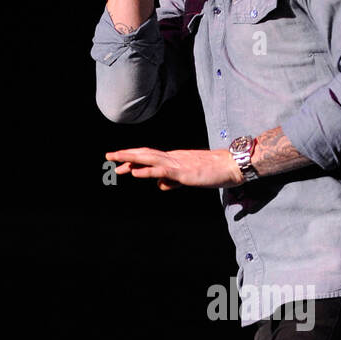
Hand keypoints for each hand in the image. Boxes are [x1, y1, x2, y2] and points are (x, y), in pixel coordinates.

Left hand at [106, 146, 242, 189]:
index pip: (150, 157)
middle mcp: (173, 157)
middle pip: (145, 154)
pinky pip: (161, 171)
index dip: (133, 158)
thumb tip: (160, 185)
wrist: (232, 166)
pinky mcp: (183, 172)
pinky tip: (134, 172)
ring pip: (149, 159)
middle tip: (108, 157)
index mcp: (175, 158)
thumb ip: (174, 181)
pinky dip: (146, 171)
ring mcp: (177, 163)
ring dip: (131, 158)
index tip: (119, 164)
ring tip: (115, 160)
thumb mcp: (189, 178)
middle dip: (126, 155)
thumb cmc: (215, 171)